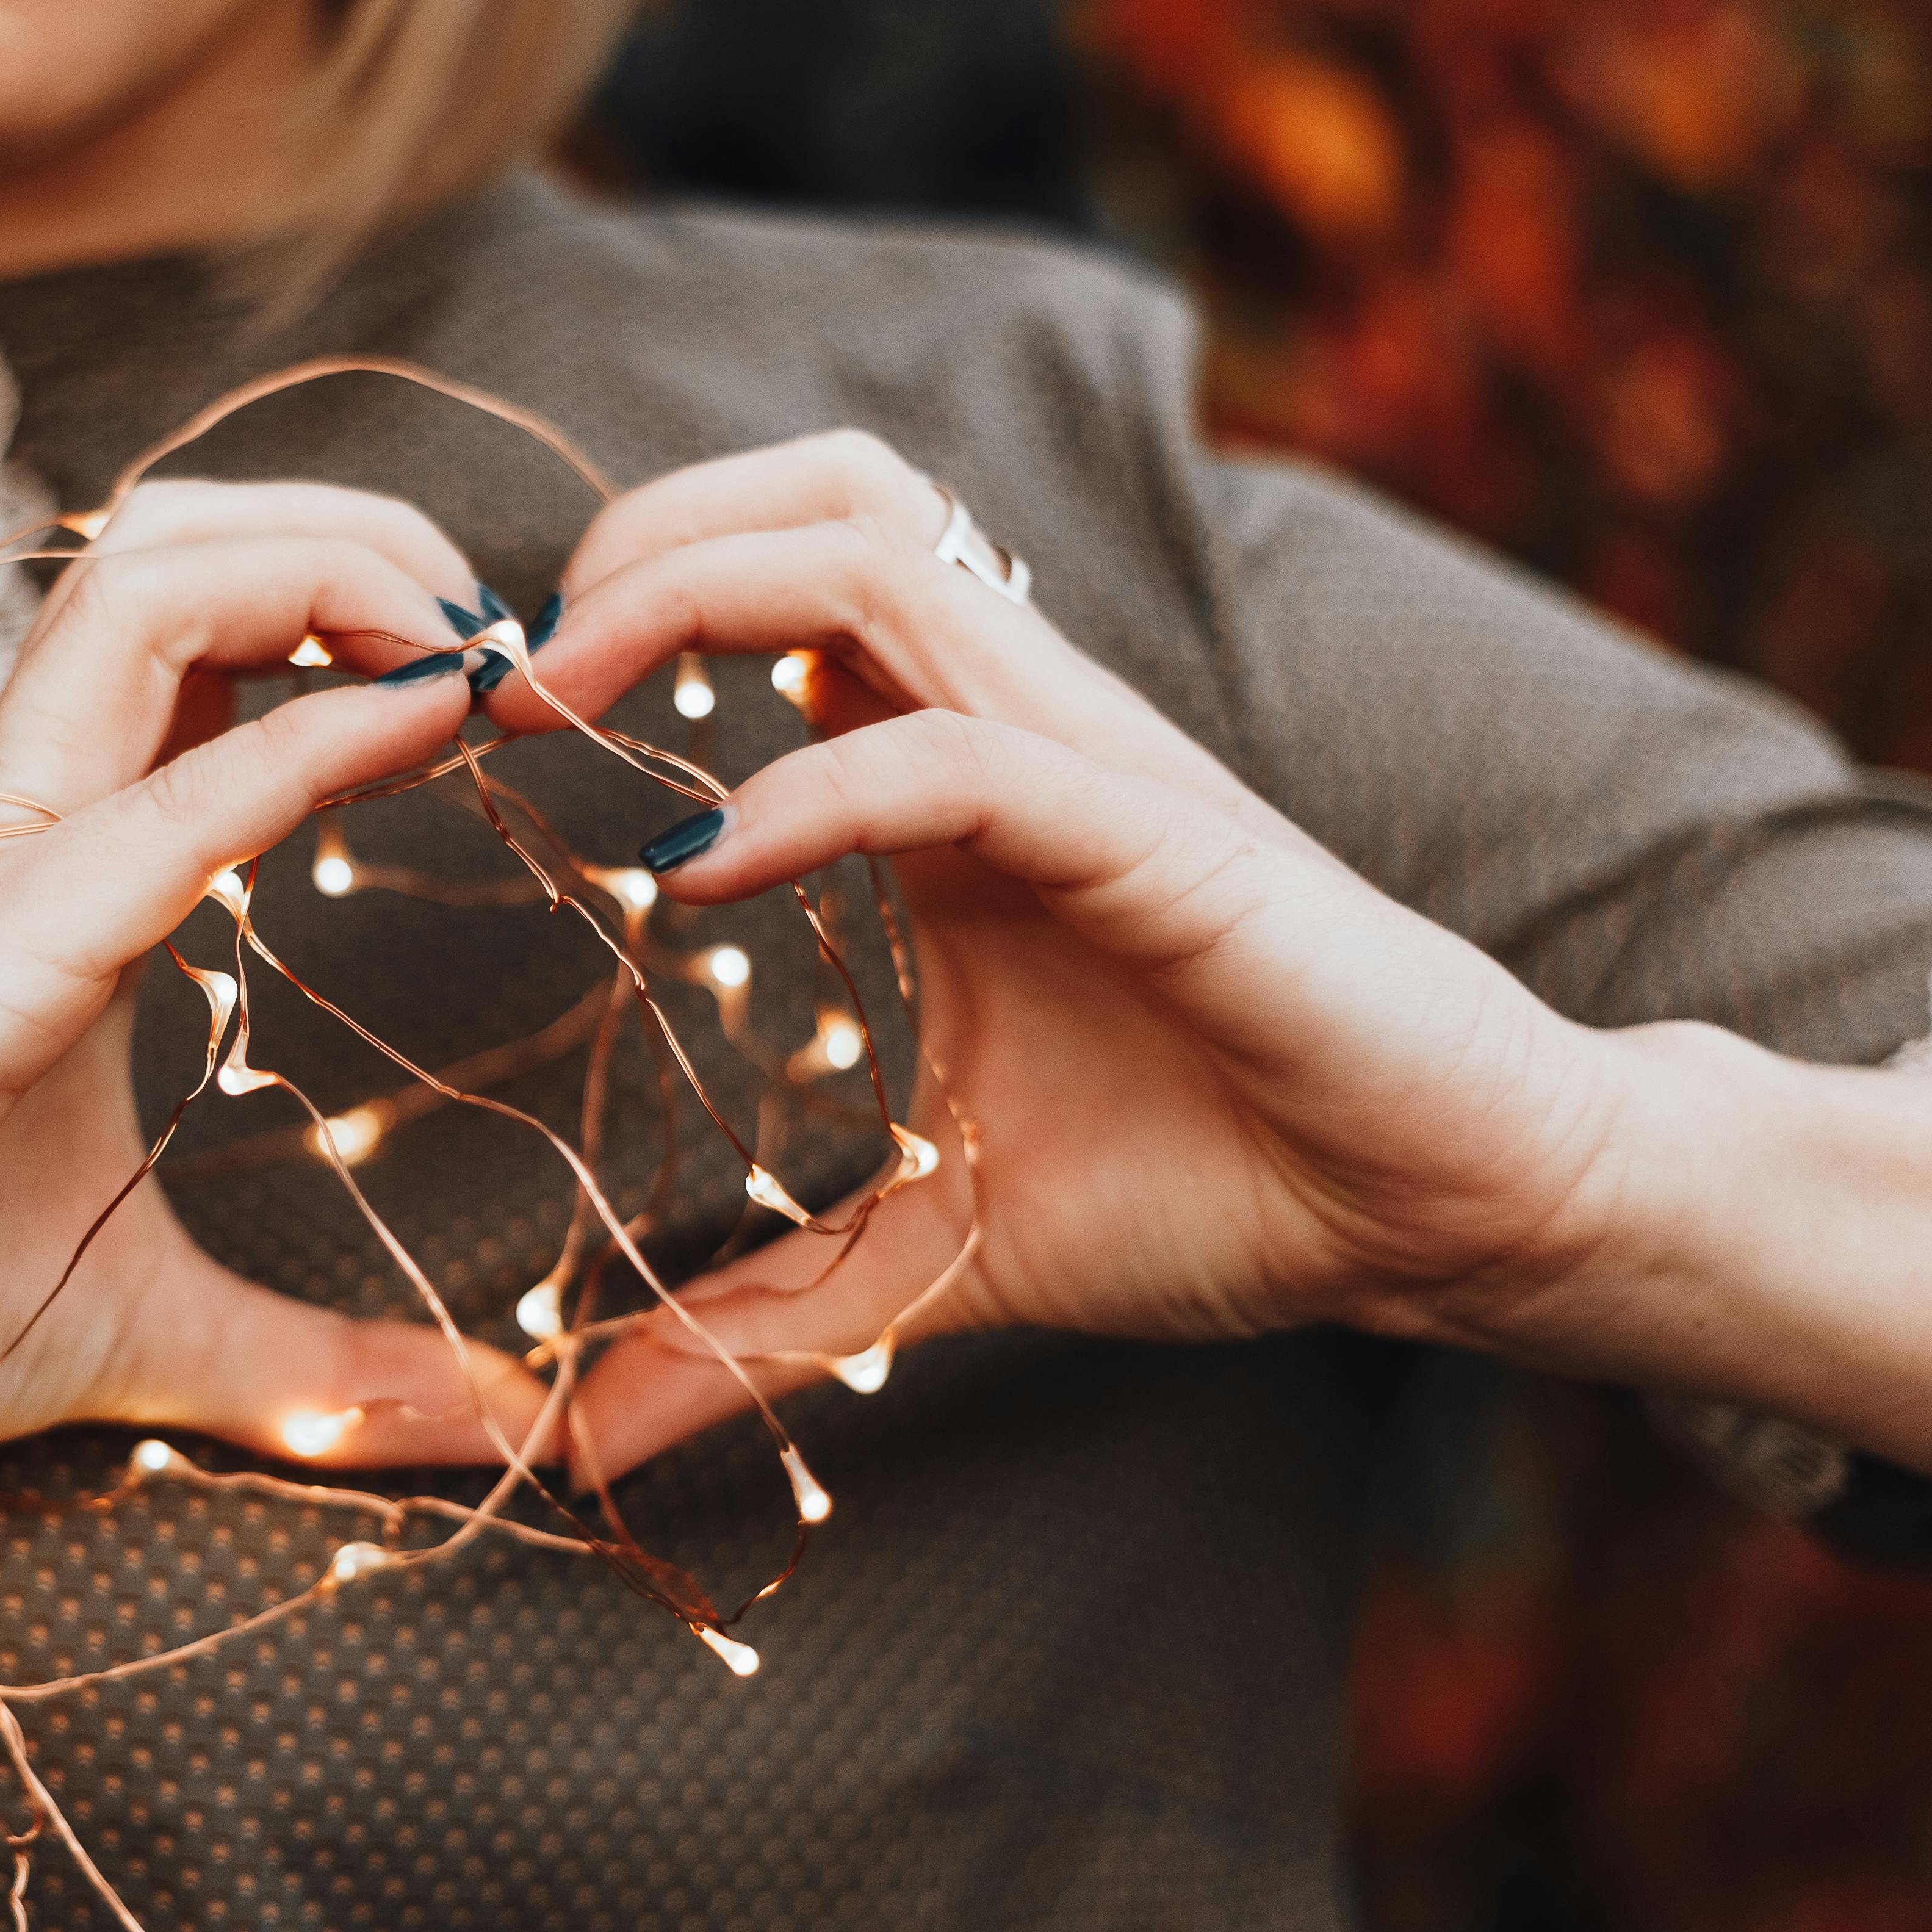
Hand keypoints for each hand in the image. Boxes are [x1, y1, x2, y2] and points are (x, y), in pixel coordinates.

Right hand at [0, 486, 543, 1526]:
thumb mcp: (152, 1330)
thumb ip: (320, 1370)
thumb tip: (495, 1427)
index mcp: (53, 857)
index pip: (205, 633)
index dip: (358, 613)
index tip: (495, 696)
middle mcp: (17, 813)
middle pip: (187, 542)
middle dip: (364, 536)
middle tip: (500, 644)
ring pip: (153, 576)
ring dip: (334, 570)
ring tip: (458, 658)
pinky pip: (160, 784)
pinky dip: (309, 735)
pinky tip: (423, 721)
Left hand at [487, 434, 1637, 1472]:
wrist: (1443, 1209)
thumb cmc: (1215, 1186)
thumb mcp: (927, 1252)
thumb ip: (753, 1318)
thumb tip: (579, 1437)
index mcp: (948, 783)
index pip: (784, 577)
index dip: (624, 603)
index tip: (487, 725)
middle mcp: (1009, 733)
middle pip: (818, 495)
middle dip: (636, 537)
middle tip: (503, 677)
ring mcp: (1086, 769)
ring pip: (876, 548)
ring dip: (689, 592)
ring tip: (558, 701)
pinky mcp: (1163, 842)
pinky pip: (959, 751)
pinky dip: (813, 787)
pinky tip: (702, 870)